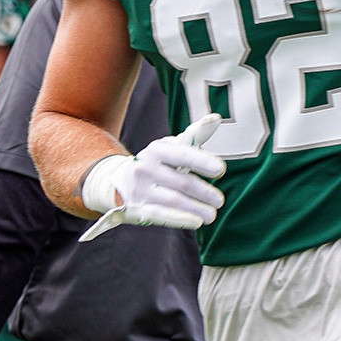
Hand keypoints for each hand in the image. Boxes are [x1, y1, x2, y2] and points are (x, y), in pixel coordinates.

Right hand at [79, 113, 225, 239]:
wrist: (119, 183)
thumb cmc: (156, 164)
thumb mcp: (170, 147)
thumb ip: (194, 136)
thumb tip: (216, 120)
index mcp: (156, 150)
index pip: (182, 155)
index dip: (202, 162)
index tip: (221, 170)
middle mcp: (145, 168)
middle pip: (182, 182)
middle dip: (205, 193)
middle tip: (219, 200)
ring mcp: (140, 190)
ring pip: (174, 201)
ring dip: (197, 208)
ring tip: (211, 213)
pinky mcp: (137, 209)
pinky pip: (162, 216)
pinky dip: (181, 219)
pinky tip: (196, 221)